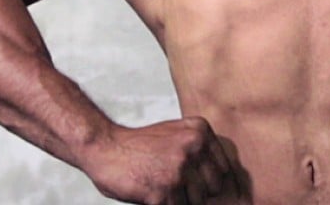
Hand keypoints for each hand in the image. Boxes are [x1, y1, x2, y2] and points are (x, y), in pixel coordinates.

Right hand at [81, 117, 239, 203]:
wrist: (104, 147)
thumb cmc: (139, 146)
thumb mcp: (176, 135)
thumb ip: (200, 151)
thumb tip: (224, 182)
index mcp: (200, 131)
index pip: (224, 169)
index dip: (212, 182)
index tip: (200, 186)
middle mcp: (193, 147)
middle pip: (213, 188)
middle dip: (197, 193)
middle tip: (174, 186)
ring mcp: (179, 170)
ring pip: (196, 202)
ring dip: (180, 200)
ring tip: (161, 188)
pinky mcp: (163, 192)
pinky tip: (152, 195)